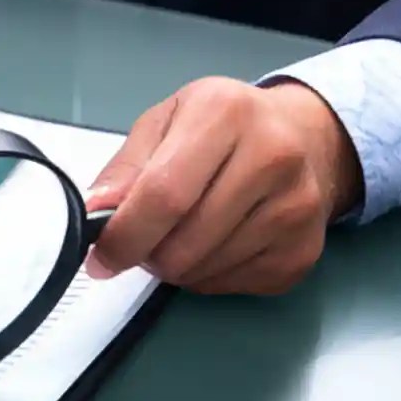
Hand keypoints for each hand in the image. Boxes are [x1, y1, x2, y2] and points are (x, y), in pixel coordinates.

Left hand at [85, 77, 362, 295]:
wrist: (303, 137)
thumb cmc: (220, 128)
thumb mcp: (164, 124)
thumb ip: (126, 168)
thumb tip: (97, 211)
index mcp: (225, 114)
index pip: (164, 195)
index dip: (124, 236)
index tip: (100, 258)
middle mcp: (272, 157)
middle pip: (183, 245)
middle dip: (146, 257)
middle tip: (142, 242)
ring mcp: (295, 207)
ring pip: (203, 271)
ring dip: (175, 267)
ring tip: (181, 235)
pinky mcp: (303, 251)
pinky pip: (229, 286)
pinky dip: (206, 277)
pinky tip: (215, 244)